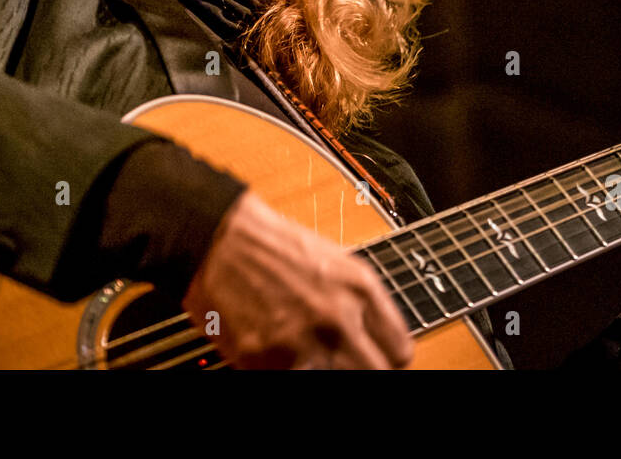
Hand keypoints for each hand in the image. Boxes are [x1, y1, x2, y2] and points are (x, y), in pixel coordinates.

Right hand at [181, 191, 413, 368]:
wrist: (220, 240)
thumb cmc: (273, 246)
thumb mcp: (335, 262)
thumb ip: (361, 303)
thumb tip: (375, 339)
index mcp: (360, 290)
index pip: (399, 351)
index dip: (389, 360)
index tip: (378, 359)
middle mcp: (338, 318)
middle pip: (375, 373)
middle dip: (363, 371)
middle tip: (347, 365)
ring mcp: (302, 343)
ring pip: (332, 380)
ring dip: (322, 371)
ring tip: (306, 355)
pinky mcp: (264, 361)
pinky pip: (286, 379)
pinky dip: (284, 370)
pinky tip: (276, 353)